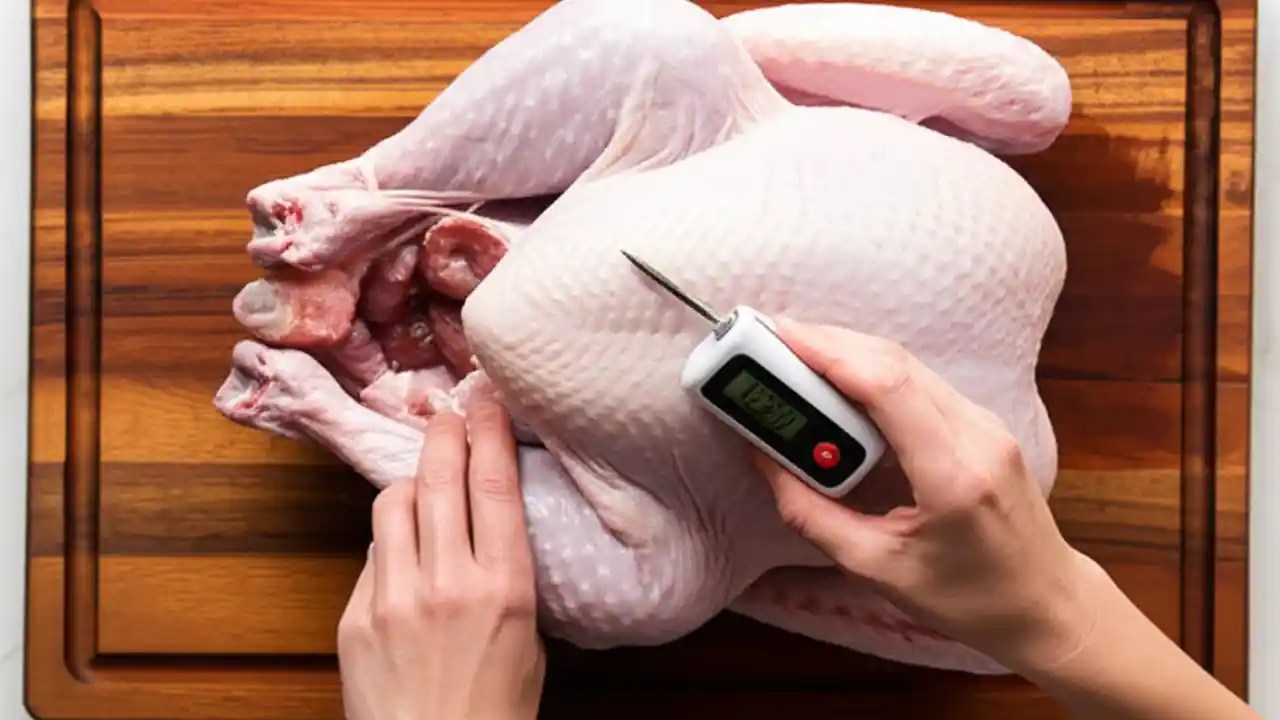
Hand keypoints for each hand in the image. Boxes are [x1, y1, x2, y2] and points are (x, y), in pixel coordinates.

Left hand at [336, 397, 545, 719]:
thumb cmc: (494, 712)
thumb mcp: (530, 642)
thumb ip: (507, 580)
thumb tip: (487, 534)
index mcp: (503, 588)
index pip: (492, 485)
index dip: (488, 432)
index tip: (487, 402)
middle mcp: (446, 583)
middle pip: (438, 479)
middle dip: (443, 434)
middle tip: (447, 411)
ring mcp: (393, 598)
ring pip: (393, 504)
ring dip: (411, 480)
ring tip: (423, 476)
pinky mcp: (356, 616)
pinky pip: (373, 554)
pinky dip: (390, 539)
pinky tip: (404, 548)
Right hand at [750, 318, 1102, 672]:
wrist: (1048, 605)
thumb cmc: (970, 598)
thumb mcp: (877, 568)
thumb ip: (812, 516)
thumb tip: (766, 464)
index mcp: (953, 476)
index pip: (889, 387)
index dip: (831, 353)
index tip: (782, 336)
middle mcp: (978, 436)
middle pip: (896, 362)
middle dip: (829, 343)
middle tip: (773, 340)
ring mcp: (987, 425)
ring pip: (909, 364)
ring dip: (850, 352)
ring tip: (795, 355)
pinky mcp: (983, 425)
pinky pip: (922, 381)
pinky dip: (874, 371)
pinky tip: (840, 379)